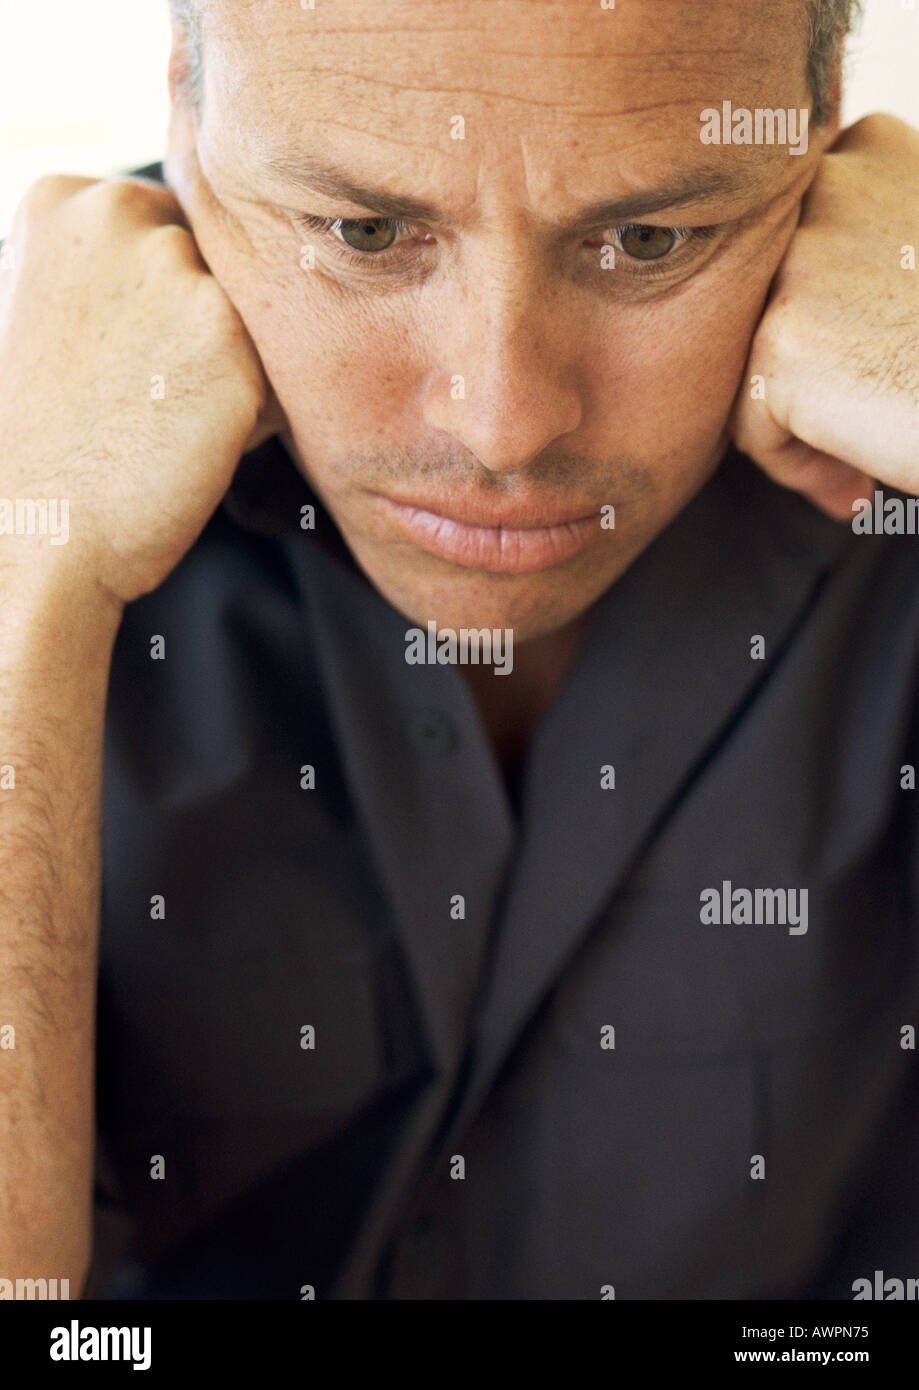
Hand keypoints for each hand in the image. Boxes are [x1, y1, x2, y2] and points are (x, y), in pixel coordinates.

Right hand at [0, 175, 283, 605]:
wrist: (36, 530)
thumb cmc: (41, 437)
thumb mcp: (43, 310)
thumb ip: (106, 262)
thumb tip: (183, 246)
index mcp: (69, 199)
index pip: (171, 228)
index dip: (165, 304)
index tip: (127, 358)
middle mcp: (125, 214)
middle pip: (218, 269)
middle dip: (203, 333)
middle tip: (144, 399)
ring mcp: (182, 275)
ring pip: (252, 324)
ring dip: (231, 375)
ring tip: (161, 425)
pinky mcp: (233, 344)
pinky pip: (278, 380)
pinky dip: (251, 422)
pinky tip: (187, 449)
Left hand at [730, 114, 918, 519]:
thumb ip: (870, 264)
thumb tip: (817, 328)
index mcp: (867, 153)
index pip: (796, 257)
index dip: (833, 329)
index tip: (883, 368)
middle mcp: (822, 189)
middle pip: (768, 314)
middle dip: (809, 382)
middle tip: (872, 425)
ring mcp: (795, 261)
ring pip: (757, 370)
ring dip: (804, 429)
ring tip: (866, 465)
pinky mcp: (779, 339)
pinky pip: (750, 427)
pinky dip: (795, 466)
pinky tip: (859, 483)